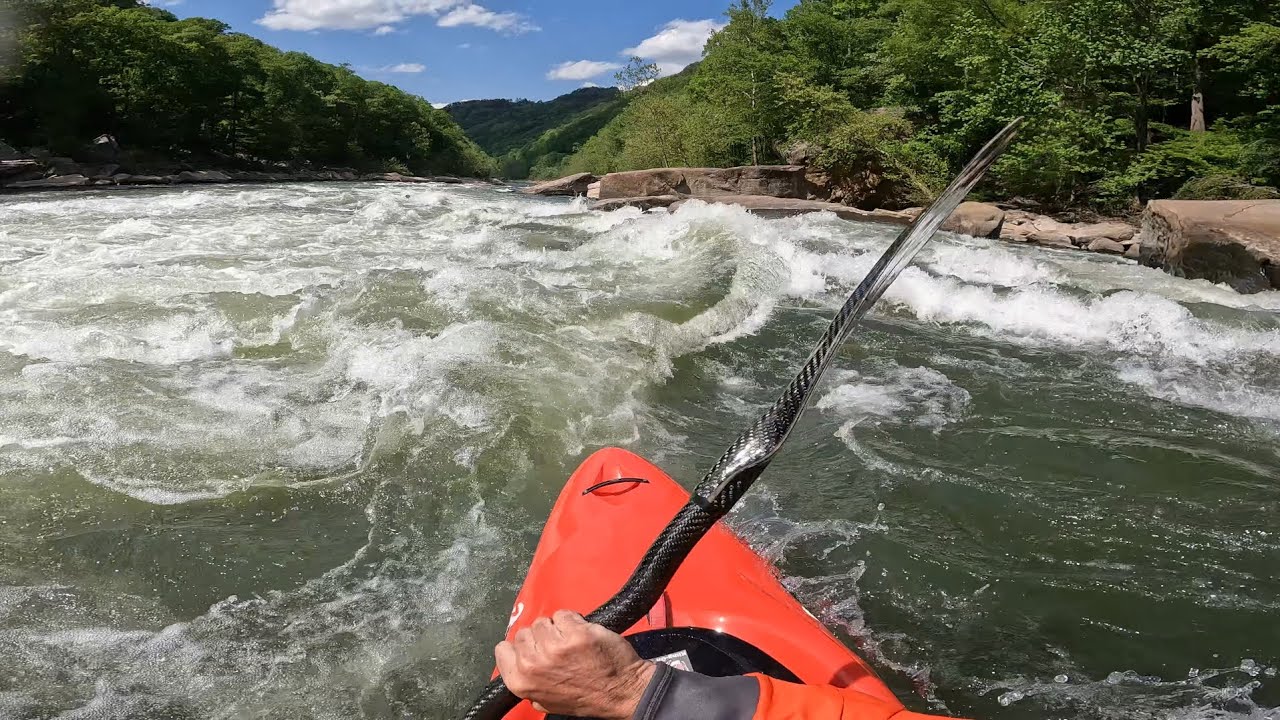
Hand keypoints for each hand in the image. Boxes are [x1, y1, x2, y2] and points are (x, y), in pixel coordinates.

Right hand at [495, 610, 655, 719]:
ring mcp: (555, 647)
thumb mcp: (546, 701)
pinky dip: (574, 620)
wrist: (621, 692)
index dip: (520, 647)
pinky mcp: (576, 633)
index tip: (534, 649)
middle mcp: (534, 665)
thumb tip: (516, 663)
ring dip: (558, 628)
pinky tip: (583, 636)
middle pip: (524, 631)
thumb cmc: (585, 698)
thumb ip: (527, 682)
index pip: (502, 649)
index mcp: (521, 682)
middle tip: (559, 650)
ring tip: (573, 644)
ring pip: (544, 621)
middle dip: (541, 637)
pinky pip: (564, 614)